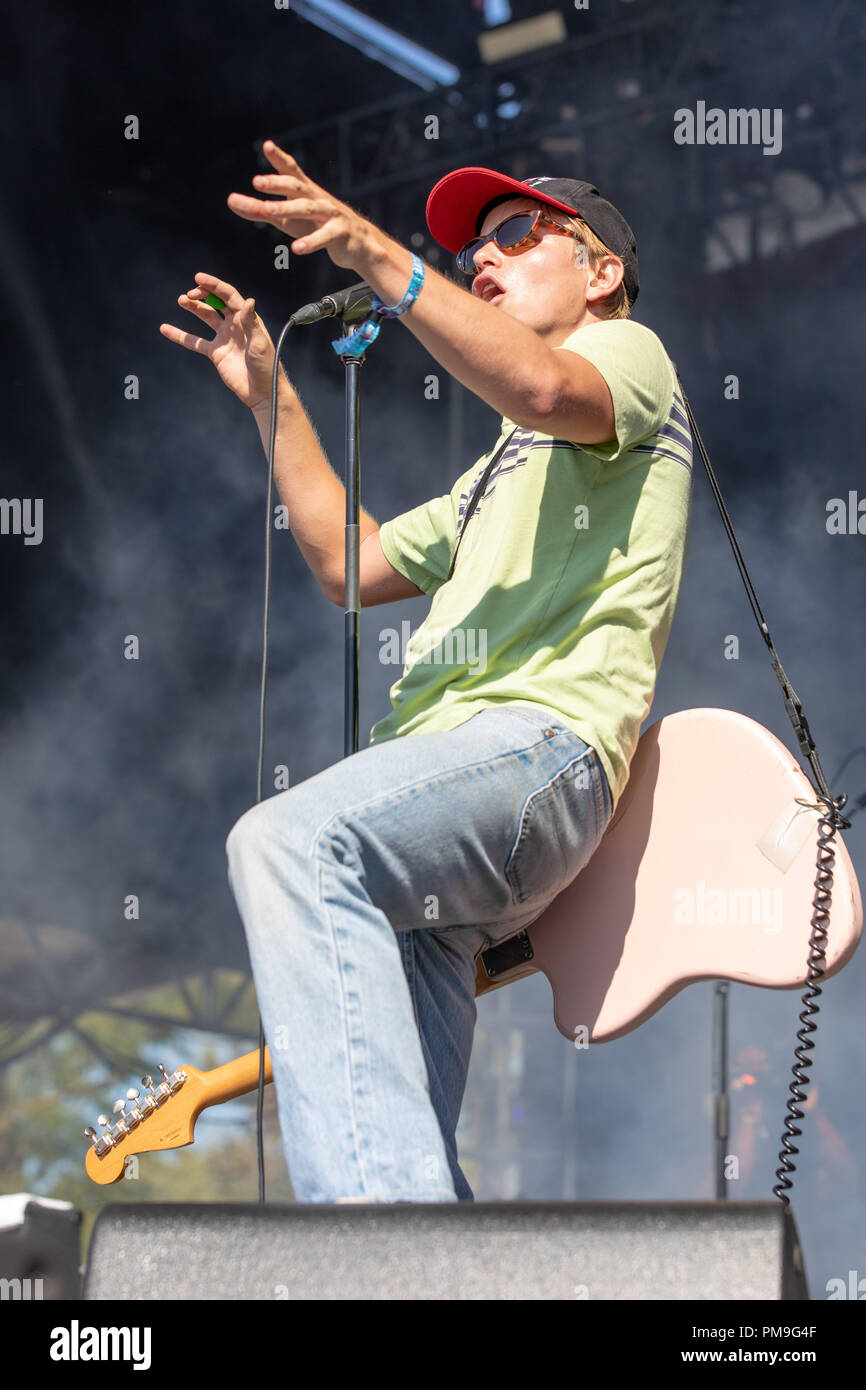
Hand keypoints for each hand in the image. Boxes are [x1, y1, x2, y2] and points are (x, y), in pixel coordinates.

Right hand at [159, 273, 278, 409]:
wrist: (261, 391)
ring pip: (205, 316)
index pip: (228, 296)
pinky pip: (195, 342)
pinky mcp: (215, 352)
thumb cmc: (267, 366)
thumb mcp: (260, 343)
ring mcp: (224, 337)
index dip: (214, 285)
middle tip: (189, 294)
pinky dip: (180, 336)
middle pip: (216, 302)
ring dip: (193, 307)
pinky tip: (165, 328)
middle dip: (202, 294)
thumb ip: (251, 322)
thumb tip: (249, 300)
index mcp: (247, 318)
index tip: (198, 278)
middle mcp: (235, 324)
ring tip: (181, 300)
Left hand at [227, 141, 373, 270]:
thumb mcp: (286, 219)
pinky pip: (324, 237)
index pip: (291, 171)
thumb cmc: (317, 226)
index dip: (279, 158)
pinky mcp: (340, 233)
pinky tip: (296, 248)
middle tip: (257, 181)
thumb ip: (259, 210)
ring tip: (269, 210)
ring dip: (288, 208)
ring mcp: (330, 214)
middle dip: (277, 183)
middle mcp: (317, 198)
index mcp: (305, 191)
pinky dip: (310, 242)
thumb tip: (231, 201)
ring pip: (308, 208)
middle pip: (296, 187)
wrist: (359, 244)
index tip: (266, 146)